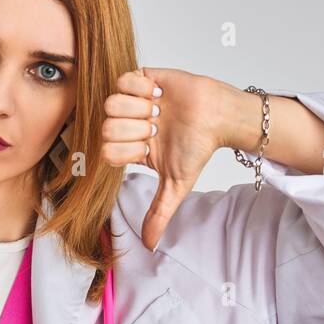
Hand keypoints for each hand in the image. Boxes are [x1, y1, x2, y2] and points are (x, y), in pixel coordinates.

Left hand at [101, 67, 234, 250]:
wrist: (218, 117)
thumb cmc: (197, 148)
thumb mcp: (176, 185)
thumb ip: (159, 213)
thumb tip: (149, 246)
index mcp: (127, 147)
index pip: (105, 151)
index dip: (129, 149)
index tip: (150, 146)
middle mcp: (125, 124)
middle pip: (106, 127)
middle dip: (135, 129)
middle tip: (155, 127)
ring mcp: (131, 100)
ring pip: (110, 103)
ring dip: (138, 108)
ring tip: (158, 110)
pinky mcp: (140, 78)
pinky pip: (122, 79)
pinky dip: (141, 88)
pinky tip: (158, 93)